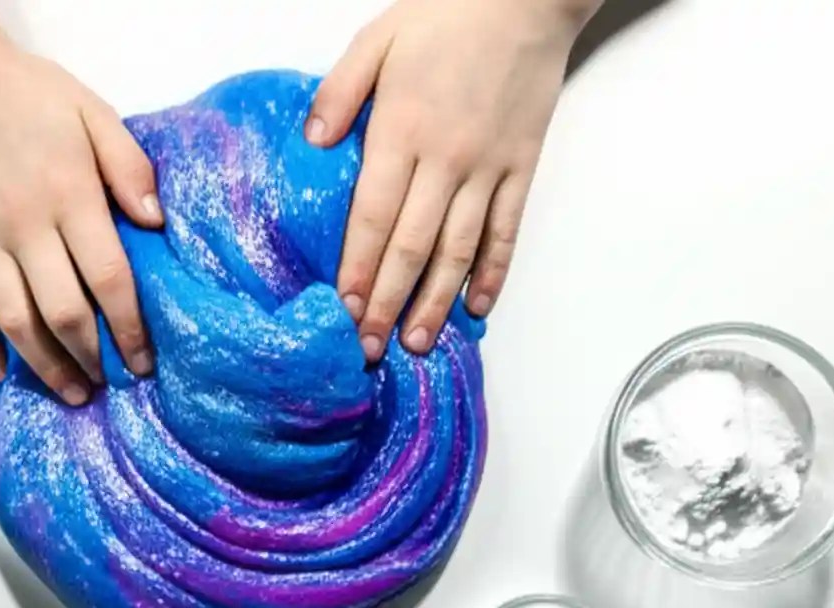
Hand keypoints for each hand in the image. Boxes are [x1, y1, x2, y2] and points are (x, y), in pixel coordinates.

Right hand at [0, 16, 160, 403]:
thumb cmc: (25, 90)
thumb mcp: (92, 112)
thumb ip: (129, 166)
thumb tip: (157, 222)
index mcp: (71, 197)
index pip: (110, 281)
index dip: (130, 330)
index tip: (143, 362)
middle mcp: (26, 227)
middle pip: (64, 313)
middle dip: (91, 358)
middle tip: (107, 385)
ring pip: (15, 319)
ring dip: (45, 365)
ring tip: (69, 391)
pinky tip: (2, 371)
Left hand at [308, 0, 600, 359]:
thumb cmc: (447, 15)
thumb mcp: (377, 39)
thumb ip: (340, 93)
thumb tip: (312, 142)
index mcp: (401, 131)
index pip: (373, 218)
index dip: (359, 270)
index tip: (345, 311)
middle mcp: (445, 159)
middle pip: (412, 247)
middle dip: (389, 303)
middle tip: (372, 348)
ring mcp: (488, 168)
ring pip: (458, 250)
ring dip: (436, 302)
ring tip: (419, 343)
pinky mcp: (521, 167)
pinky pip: (507, 231)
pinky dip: (493, 272)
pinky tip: (477, 306)